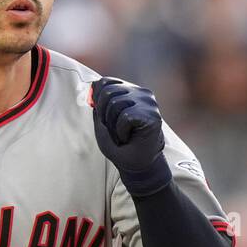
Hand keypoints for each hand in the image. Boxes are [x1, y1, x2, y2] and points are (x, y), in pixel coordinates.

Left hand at [90, 76, 171, 195]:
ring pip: (115, 104)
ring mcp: (149, 103)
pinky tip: (129, 137)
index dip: (97, 99)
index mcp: (130, 91)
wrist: (138, 165)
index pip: (105, 82)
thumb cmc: (120, 145)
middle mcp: (141, 93)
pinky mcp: (153, 115)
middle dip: (103, 115)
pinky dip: (121, 131)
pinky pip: (125, 117)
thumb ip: (98, 104)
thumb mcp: (102, 123)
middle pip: (107, 92)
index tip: (102, 117)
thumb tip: (93, 86)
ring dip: (112, 126)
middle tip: (113, 130)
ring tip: (122, 135)